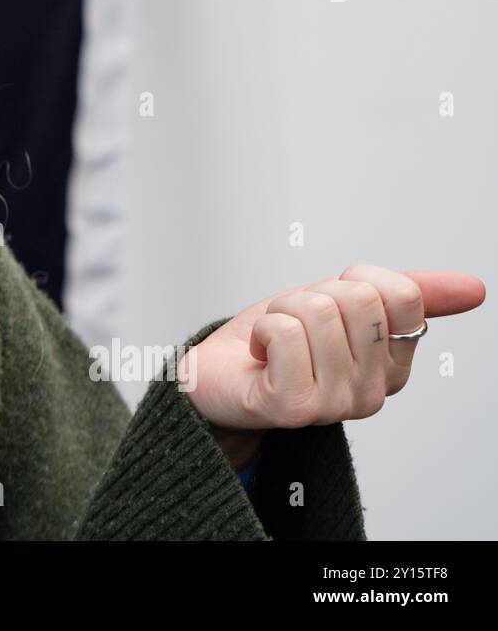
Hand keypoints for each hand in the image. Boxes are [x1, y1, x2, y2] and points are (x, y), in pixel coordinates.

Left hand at [182, 266, 484, 441]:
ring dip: (281, 311)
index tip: (327, 303)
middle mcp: (373, 393)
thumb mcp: (340, 304)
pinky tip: (260, 355)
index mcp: (393, 365)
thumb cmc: (275, 341)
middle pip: (358, 299)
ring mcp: (337, 406)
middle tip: (293, 324)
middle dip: (312, 295)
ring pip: (318, 311)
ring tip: (275, 340)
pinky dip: (263, 328)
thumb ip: (405, 294)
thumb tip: (474, 288)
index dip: (353, 280)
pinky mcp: (296, 407)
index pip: (402, 295)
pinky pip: (287, 333)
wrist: (215, 375)